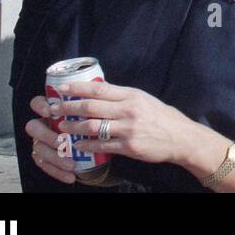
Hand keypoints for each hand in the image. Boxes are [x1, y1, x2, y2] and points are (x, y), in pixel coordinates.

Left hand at [28, 80, 200, 179]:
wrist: (181, 137)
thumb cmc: (161, 117)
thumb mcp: (144, 100)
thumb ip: (122, 97)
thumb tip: (99, 91)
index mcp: (131, 95)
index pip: (99, 88)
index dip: (77, 88)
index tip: (61, 89)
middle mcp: (128, 110)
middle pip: (91, 106)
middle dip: (68, 108)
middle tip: (54, 109)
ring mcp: (128, 129)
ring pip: (92, 126)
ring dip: (73, 127)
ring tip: (62, 127)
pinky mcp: (128, 146)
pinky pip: (101, 145)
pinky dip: (86, 145)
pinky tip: (78, 145)